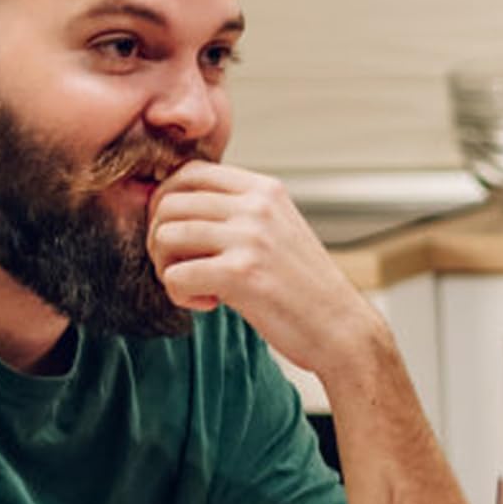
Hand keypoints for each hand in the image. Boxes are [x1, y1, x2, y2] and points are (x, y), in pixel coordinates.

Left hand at [147, 161, 385, 375]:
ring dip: (166, 267)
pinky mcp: (241, 274)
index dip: (166, 200)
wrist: (343, 331)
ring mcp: (250, 238)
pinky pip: (176, 275)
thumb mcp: (279, 232)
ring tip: (193, 287)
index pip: (189, 173)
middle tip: (178, 266)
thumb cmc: (307, 290)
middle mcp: (257, 206)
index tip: (175, 233)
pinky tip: (207, 304)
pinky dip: (180, 294)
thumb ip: (236, 213)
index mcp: (265, 190)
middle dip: (159, 238)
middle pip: (169, 202)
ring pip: (165, 235)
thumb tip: (168, 205)